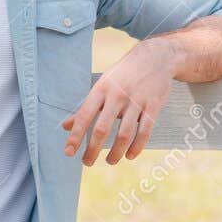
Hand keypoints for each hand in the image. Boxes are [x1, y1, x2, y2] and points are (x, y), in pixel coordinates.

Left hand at [59, 40, 177, 165]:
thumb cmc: (123, 75)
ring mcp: (137, 101)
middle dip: (93, 149)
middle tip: (87, 162)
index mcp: (101, 90)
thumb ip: (85, 108)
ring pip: (124, 134)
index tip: (68, 152)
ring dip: (116, 152)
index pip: (84, 116)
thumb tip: (65, 126)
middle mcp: (117, 96)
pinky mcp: (153, 106)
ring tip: (110, 161)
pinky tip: (130, 155)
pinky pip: (145, 132)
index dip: (75, 136)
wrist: (155, 58)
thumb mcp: (102, 86)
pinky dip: (137, 147)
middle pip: (102, 129)